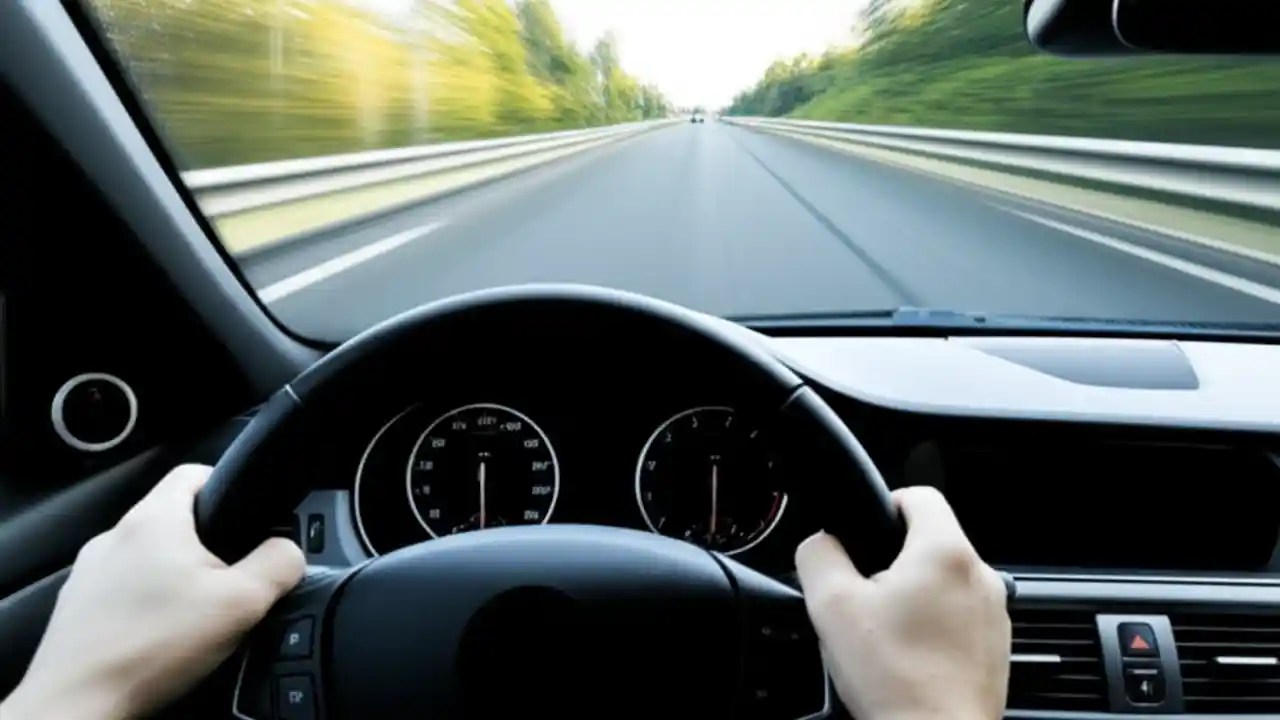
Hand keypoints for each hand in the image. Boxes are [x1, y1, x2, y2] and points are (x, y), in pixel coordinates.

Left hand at [0, 464, 304, 719]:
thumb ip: (279, 565)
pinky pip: (124, 593)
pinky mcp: (77, 608)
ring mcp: (89, 573)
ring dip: (175, 579)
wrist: (80, 705)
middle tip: (232, 583)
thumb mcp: (243, 603)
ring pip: (148, 559)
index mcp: (154, 520)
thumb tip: (290, 552)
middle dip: (208, 547)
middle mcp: (114, 537)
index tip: (248, 517)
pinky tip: (163, 638)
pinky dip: (147, 608)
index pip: (195, 472)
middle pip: (175, 522)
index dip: (228, 486)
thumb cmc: (151, 648)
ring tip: (197, 618)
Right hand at [795, 486, 1009, 719]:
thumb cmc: (894, 678)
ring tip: (884, 632)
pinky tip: (907, 656)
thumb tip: (820, 542)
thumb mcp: (830, 605)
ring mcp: (994, 613)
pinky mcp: (995, 645)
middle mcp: (980, 575)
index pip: (919, 494)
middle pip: (930, 540)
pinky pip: (959, 617)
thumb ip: (818, 554)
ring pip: (944, 581)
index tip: (865, 534)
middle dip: (892, 561)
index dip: (884, 505)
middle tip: (863, 595)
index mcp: (945, 551)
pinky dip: (933, 626)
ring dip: (914, 595)